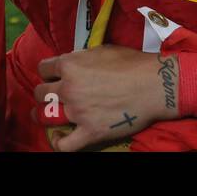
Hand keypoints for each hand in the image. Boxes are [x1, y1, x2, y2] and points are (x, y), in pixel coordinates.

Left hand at [34, 46, 178, 151]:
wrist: (155, 85)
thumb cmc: (132, 64)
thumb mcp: (101, 51)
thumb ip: (81, 58)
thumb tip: (74, 63)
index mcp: (70, 65)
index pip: (43, 69)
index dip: (47, 72)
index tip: (52, 76)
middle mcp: (69, 88)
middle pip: (41, 93)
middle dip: (43, 93)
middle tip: (49, 96)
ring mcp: (78, 112)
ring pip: (45, 116)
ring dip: (41, 115)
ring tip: (42, 115)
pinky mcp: (90, 132)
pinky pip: (64, 145)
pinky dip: (58, 142)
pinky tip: (58, 137)